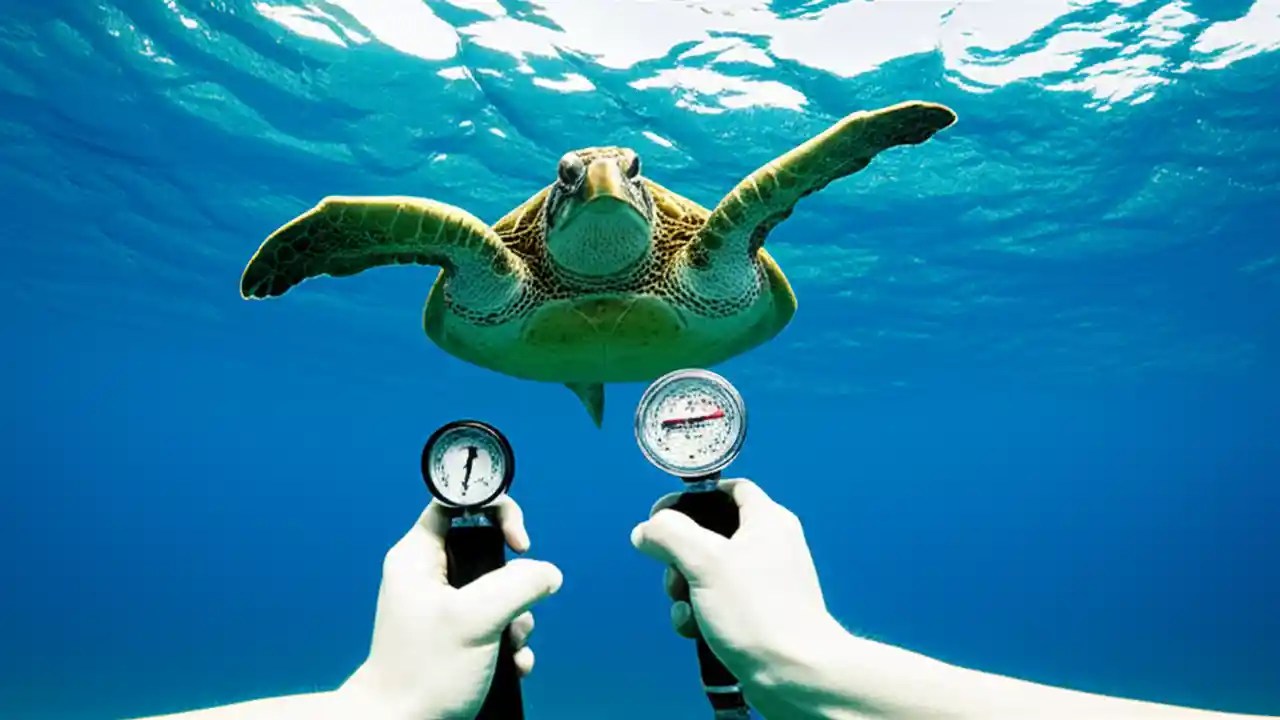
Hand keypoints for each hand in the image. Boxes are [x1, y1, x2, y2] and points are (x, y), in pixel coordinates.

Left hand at [342, 497, 562, 718]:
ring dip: (518, 617)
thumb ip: (518, 584)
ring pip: (499, 590)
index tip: (518, 540)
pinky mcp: (457, 636)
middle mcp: (429, 576)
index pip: (456, 500)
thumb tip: (548, 573)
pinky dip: (511, 642)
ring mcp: (443, 608)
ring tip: (511, 646)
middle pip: (488, 548)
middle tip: (516, 603)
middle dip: (516, 579)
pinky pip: (497, 622)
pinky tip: (511, 666)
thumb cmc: (423, 672)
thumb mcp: (475, 619)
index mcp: (418, 556)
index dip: (494, 506)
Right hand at [630, 479, 844, 710]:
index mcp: (767, 520)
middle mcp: (770, 546)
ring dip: (685, 590)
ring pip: (708, 572)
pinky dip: (700, 612)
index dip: (695, 498)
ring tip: (688, 609)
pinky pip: (718, 601)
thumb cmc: (759, 611)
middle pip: (709, 534)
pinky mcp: (758, 612)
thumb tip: (647, 529)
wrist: (794, 674)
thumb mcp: (705, 561)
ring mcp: (765, 581)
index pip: (730, 489)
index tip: (666, 516)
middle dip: (680, 557)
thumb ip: (670, 534)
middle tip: (676, 576)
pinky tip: (697, 629)